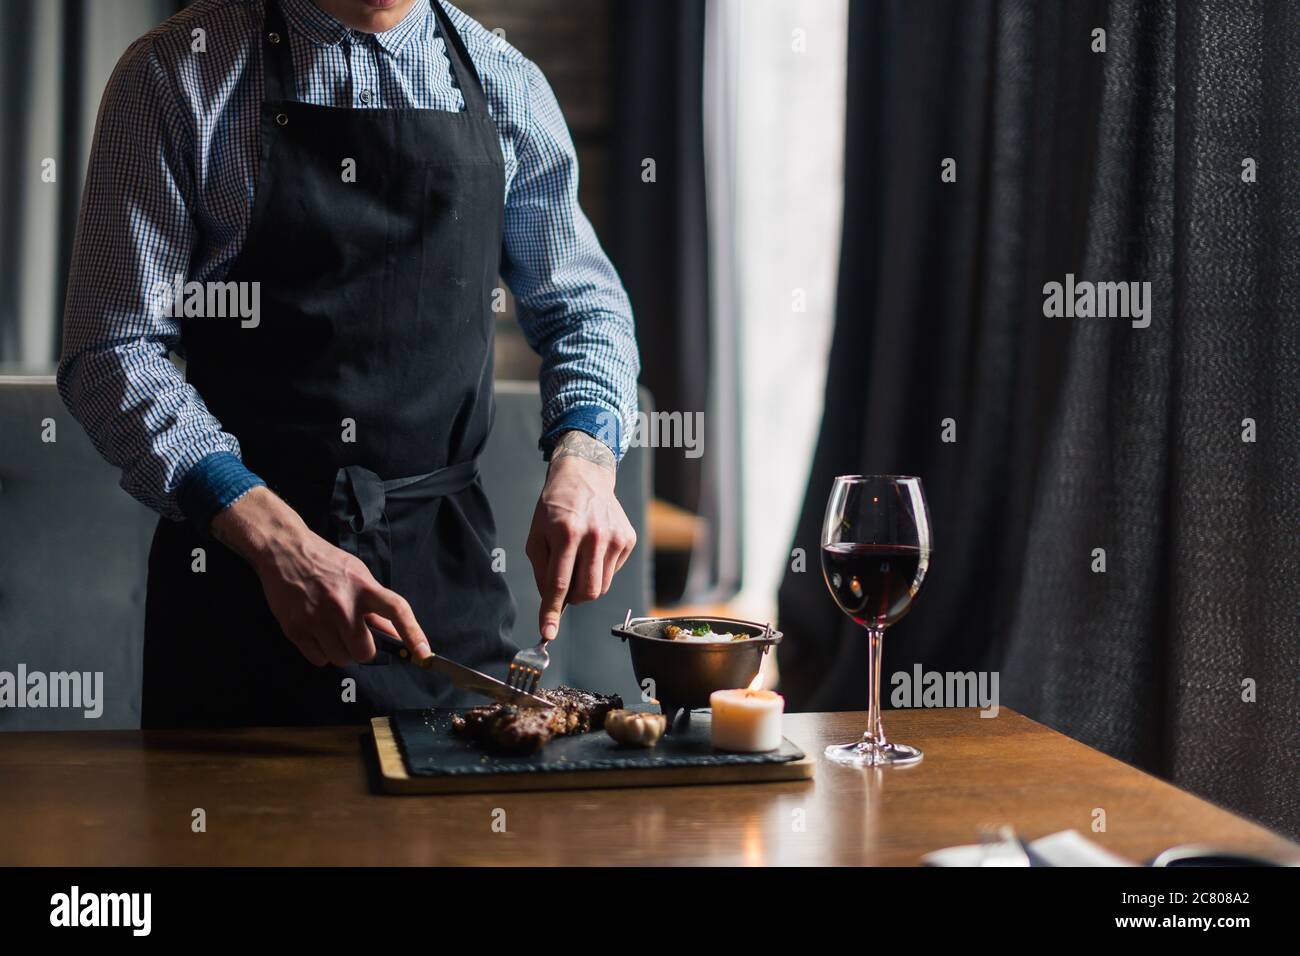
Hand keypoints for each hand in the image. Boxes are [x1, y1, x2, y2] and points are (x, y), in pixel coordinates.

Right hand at [211, 486, 430, 666]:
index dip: (413, 634)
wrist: (284, 550)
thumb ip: (376, 605)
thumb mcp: (358, 575)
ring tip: (332, 630)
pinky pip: (318, 660)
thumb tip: (394, 635)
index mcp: (363, 587)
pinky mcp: (295, 629)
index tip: (425, 654)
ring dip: (341, 651)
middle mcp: (342, 604)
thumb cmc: (326, 562)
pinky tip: (318, 634)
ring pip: (341, 659)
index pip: (396, 611)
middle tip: (355, 635)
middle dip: (363, 649)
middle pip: (365, 652)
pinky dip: (321, 653)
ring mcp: (317, 618)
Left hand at [525, 432, 636, 640]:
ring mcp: (615, 538)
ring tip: (577, 562)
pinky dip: (599, 569)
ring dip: (586, 585)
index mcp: (567, 533)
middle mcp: (595, 535)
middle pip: (587, 592)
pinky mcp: (628, 539)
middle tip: (564, 588)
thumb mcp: (536, 535)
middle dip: (572, 599)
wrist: (585, 475)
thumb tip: (552, 602)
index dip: (552, 612)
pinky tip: (593, 548)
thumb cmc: (555, 506)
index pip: (559, 584)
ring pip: (601, 586)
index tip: (548, 633)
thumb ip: (542, 571)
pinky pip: (612, 572)